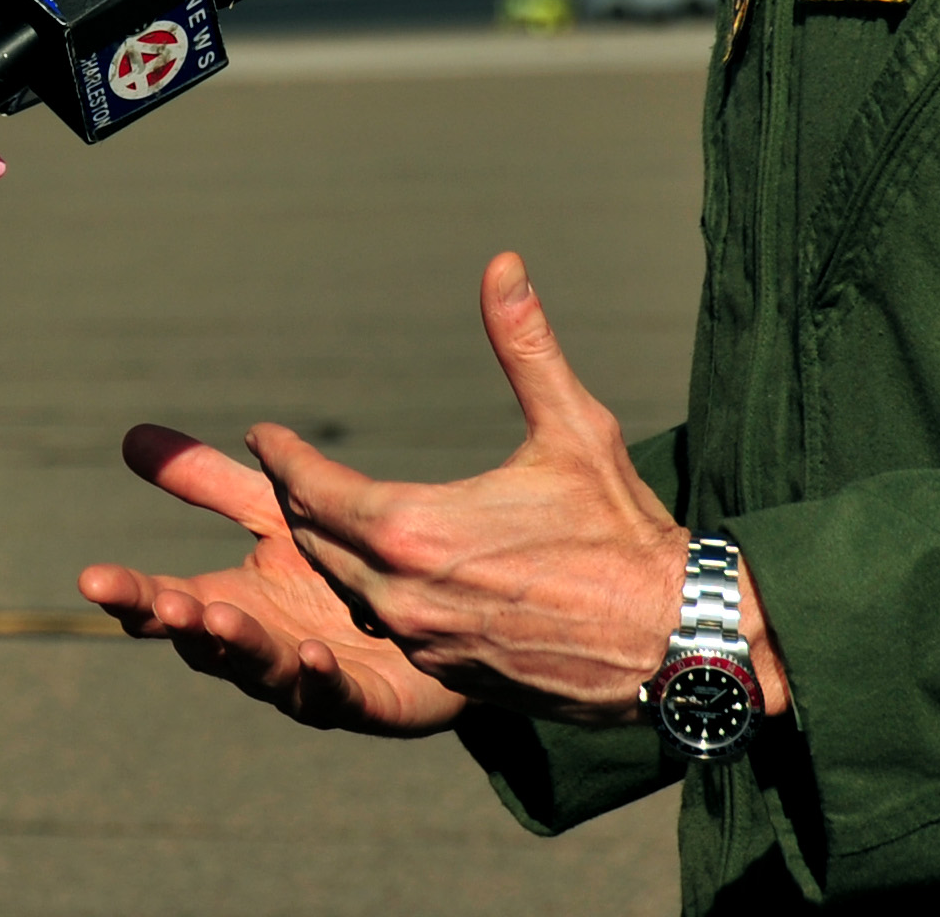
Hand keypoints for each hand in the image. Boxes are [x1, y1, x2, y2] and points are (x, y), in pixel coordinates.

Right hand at [79, 425, 468, 733]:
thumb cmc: (338, 571)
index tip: (92, 579)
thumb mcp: (273, 515)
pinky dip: (319, 679)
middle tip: (162, 602)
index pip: (166, 603)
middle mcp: (261, 649)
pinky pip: (338, 697)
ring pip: (264, 673)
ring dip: (240, 648)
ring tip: (219, 616)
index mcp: (231, 605)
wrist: (433, 615)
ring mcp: (309, 681)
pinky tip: (311, 653)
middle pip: (205, 644)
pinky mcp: (369, 702)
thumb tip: (132, 437)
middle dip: (180, 626)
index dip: (132, 595)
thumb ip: (211, 484)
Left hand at [247, 251, 778, 720]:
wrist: (676, 641)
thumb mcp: (574, 426)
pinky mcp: (451, 676)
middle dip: (297, 503)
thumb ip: (525, 344)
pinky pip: (389, 630)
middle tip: (284, 474)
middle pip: (317, 541)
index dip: (283, 460)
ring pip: (348, 590)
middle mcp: (403, 594)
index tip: (263, 438)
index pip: (312, 490)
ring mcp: (424, 643)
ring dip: (331, 552)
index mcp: (415, 527)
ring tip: (322, 518)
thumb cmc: (623, 531)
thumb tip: (502, 262)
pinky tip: (383, 577)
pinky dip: (374, 597)